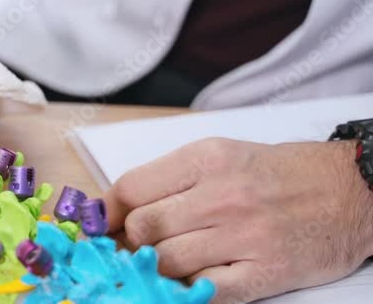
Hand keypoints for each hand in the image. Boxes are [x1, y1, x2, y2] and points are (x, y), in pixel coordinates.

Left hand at [105, 138, 372, 302]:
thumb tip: (116, 209)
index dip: (107, 213)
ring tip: (167, 260)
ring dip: (156, 266)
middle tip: (135, 246)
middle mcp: (222, 196)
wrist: (352, 191)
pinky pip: (205, 291)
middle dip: (131, 241)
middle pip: (143, 229)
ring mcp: (244, 237)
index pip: (131, 189)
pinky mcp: (265, 273)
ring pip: (166, 261)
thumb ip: (170, 179)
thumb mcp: (222, 156)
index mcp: (206, 160)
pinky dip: (188, 289)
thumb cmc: (281, 173)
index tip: (100, 225)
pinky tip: (190, 279)